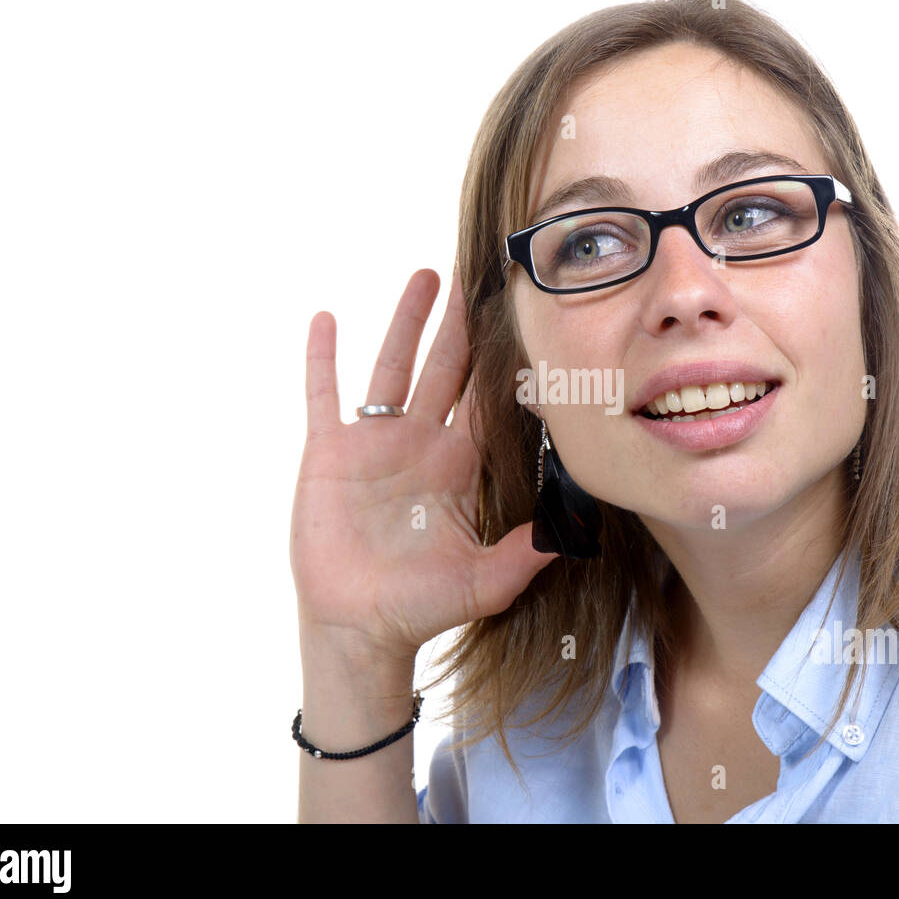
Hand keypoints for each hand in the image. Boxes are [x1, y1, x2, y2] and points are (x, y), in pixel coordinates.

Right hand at [290, 267, 559, 664]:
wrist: (358, 626)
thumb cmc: (421, 607)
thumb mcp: (484, 582)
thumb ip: (525, 554)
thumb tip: (575, 530)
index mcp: (459, 464)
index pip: (486, 399)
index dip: (503, 360)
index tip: (523, 318)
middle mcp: (420, 443)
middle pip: (446, 367)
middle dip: (462, 322)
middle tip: (480, 273)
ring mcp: (373, 443)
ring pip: (393, 366)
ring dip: (407, 321)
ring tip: (426, 276)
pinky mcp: (329, 453)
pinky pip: (324, 395)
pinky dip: (322, 359)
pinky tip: (326, 319)